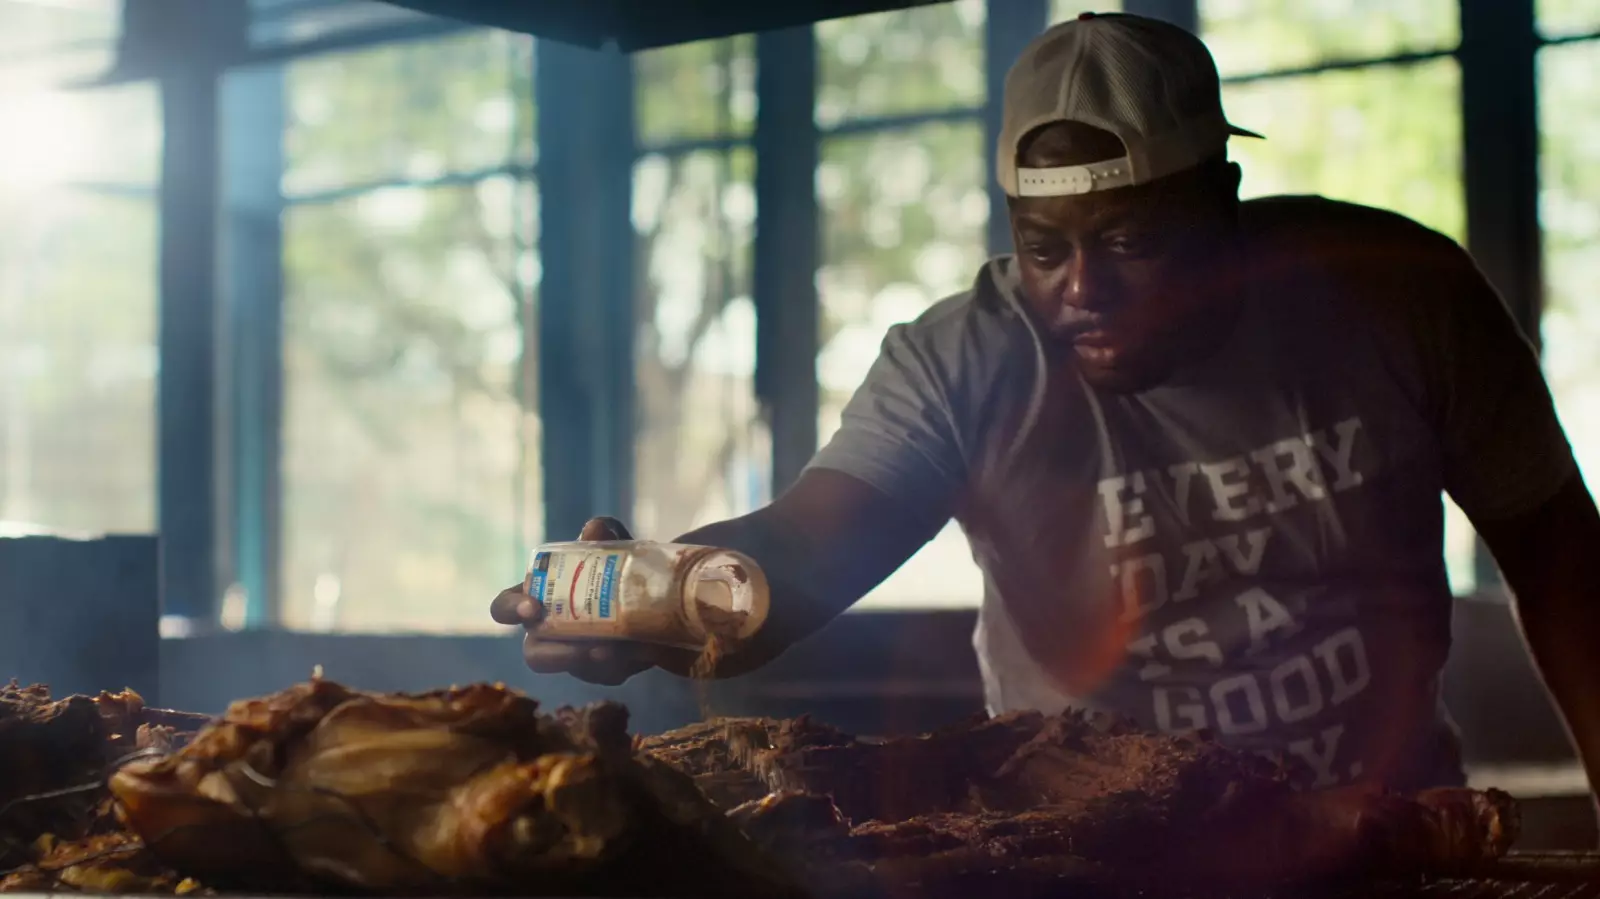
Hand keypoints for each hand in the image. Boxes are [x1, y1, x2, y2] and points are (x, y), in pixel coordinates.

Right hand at [489, 517, 693, 684]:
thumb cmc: (614, 564)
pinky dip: (625, 662)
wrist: (656, 590)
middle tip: (582, 645)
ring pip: (575, 669)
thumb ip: (603, 534)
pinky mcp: (603, 669)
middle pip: (535, 655)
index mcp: (536, 598)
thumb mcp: (612, 544)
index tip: (532, 607)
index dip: (511, 610)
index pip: (505, 608)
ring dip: (593, 662)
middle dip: (556, 654)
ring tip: (615, 650)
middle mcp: (549, 632)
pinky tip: (644, 647)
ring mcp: (576, 654)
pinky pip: (607, 674)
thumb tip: (594, 529)